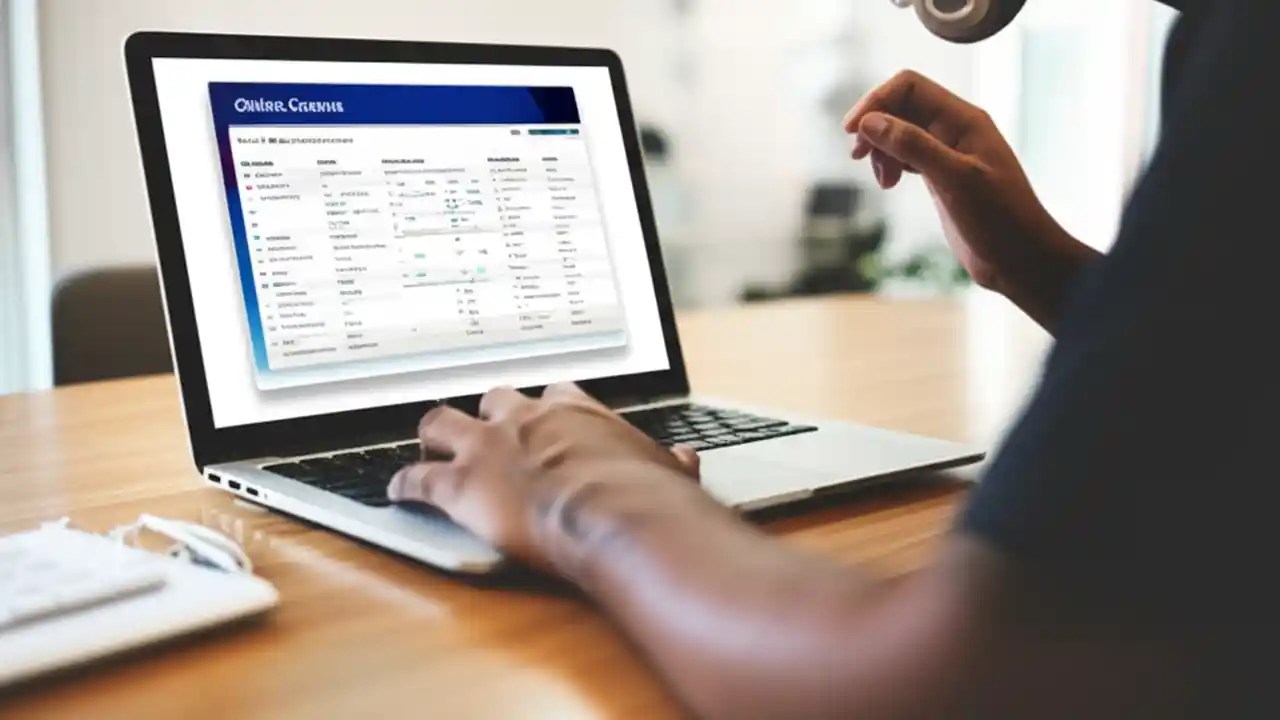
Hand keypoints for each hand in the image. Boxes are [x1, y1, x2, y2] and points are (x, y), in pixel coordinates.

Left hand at [387, 384, 708, 573]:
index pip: (553, 394)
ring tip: (426, 447)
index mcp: (574, 410)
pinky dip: (403, 486)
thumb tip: (684, 461)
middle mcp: (525, 418)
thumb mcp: (667, 471)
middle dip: (485, 415)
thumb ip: (667, 462)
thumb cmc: (646, 496)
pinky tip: (396, 492)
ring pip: (439, 422)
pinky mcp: (460, 486)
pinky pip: (417, 479)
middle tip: (483, 433)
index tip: (547, 419)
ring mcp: (487, 449)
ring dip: (432, 437)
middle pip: (491, 398)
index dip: (546, 409)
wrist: (614, 517)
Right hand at [844, 71, 1097, 329]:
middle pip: (901, 107)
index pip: (910, 87)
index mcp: (964, 120)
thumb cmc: (1000, 220)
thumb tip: (870, 122)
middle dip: (875, 126)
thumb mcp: (955, 179)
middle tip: (859, 158)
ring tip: (883, 182)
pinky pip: (908, 156)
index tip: (852, 131)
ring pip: (901, 132)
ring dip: (881, 149)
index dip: (876, 101)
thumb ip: (913, 146)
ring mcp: (949, 154)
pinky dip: (891, 163)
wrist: (1021, 260)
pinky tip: (890, 183)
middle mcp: (955, 130)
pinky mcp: (942, 177)